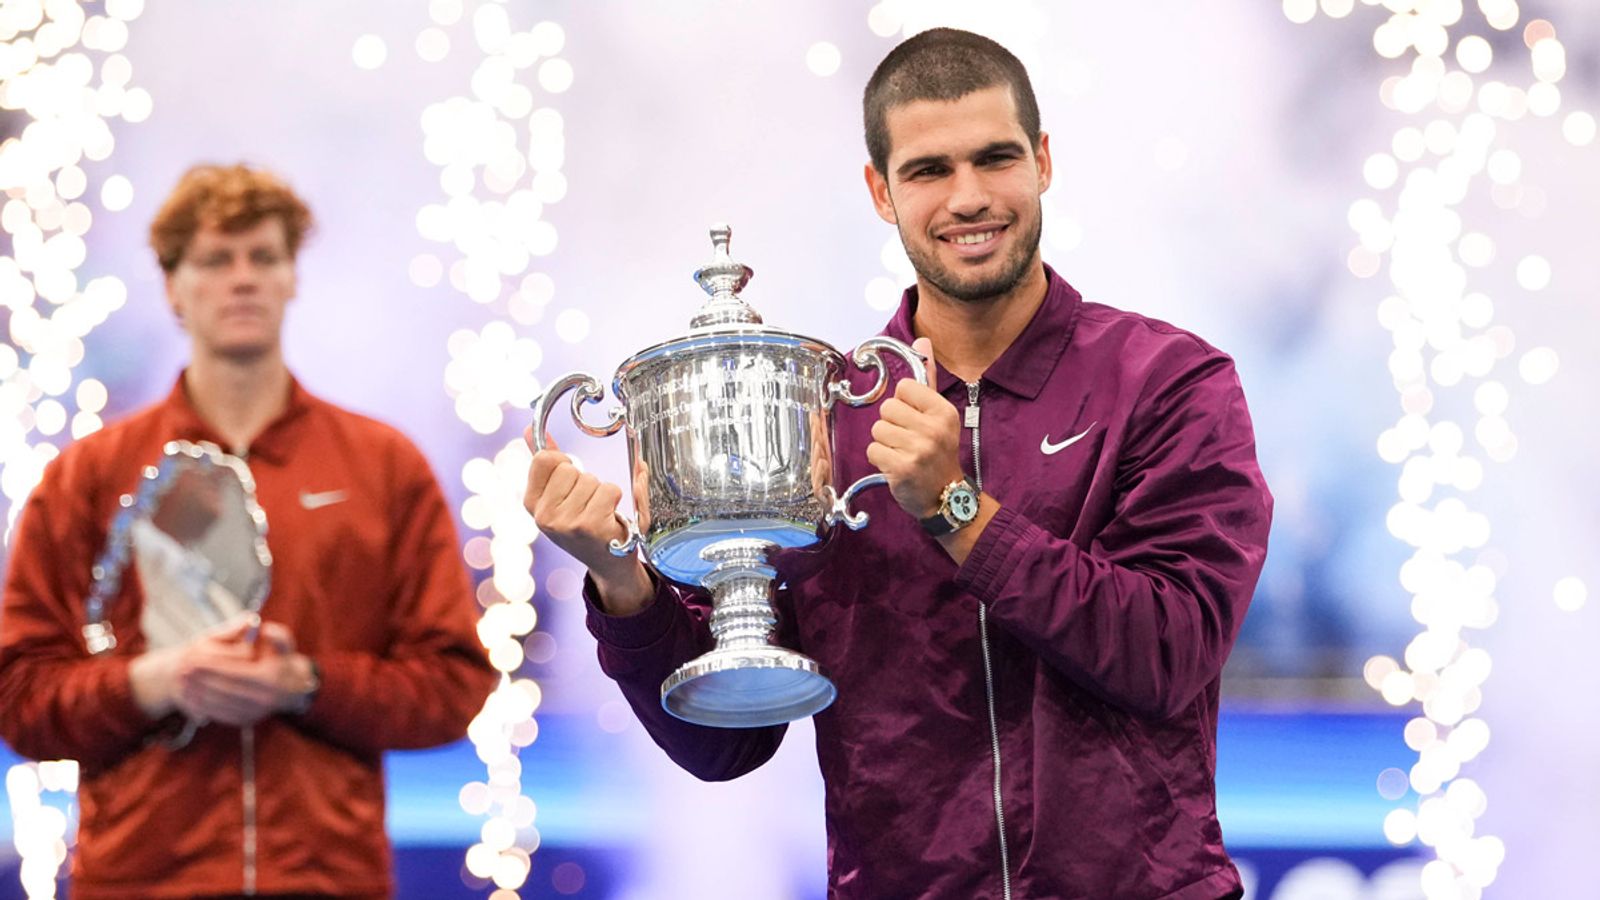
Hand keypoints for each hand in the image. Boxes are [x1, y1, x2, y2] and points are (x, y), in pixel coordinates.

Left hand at [174, 619, 314, 725]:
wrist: (290, 688)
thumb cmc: (280, 661)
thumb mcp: (284, 644)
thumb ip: (276, 635)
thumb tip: (264, 629)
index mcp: (271, 677)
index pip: (235, 671)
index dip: (212, 665)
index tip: (192, 658)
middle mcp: (264, 698)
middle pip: (224, 688)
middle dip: (201, 679)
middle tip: (182, 670)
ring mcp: (255, 712)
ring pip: (220, 703)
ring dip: (198, 693)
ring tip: (183, 682)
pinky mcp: (247, 721)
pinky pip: (221, 714)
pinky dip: (204, 706)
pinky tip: (192, 695)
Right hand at [523, 428, 652, 614]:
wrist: (609, 563)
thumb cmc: (585, 524)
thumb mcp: (559, 496)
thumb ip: (547, 463)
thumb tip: (531, 429)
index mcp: (532, 503)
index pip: (544, 458)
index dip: (563, 463)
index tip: (570, 483)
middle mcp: (543, 515)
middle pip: (570, 468)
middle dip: (585, 480)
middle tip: (586, 504)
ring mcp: (565, 521)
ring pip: (592, 479)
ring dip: (601, 492)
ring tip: (598, 513)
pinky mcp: (589, 525)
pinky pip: (609, 489)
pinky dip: (616, 499)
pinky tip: (610, 518)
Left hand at [865, 337, 964, 519]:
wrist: (946, 496)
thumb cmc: (938, 452)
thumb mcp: (939, 415)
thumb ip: (927, 378)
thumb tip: (922, 340)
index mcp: (943, 411)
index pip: (904, 387)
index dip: (903, 403)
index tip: (915, 420)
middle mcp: (933, 428)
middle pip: (887, 408)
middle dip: (891, 425)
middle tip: (907, 440)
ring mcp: (918, 449)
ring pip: (877, 430)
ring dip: (884, 443)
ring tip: (902, 453)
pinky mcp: (902, 468)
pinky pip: (873, 450)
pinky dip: (880, 459)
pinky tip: (896, 465)